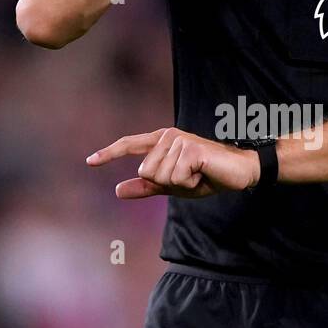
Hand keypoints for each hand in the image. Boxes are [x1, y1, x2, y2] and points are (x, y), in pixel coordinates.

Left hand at [86, 127, 259, 198]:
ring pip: (160, 176)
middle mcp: (167, 136)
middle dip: (168, 183)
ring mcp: (178, 140)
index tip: (90, 162)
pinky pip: (175, 178)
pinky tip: (203, 173)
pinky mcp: (190, 148)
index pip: (130, 145)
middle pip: (147, 171)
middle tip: (190, 177)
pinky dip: (189, 184)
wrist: (238, 172)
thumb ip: (146, 187)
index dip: (109, 154)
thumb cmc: (206, 177)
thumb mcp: (172, 186)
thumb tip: (117, 190)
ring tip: (197, 174)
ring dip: (180, 184)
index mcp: (160, 141)